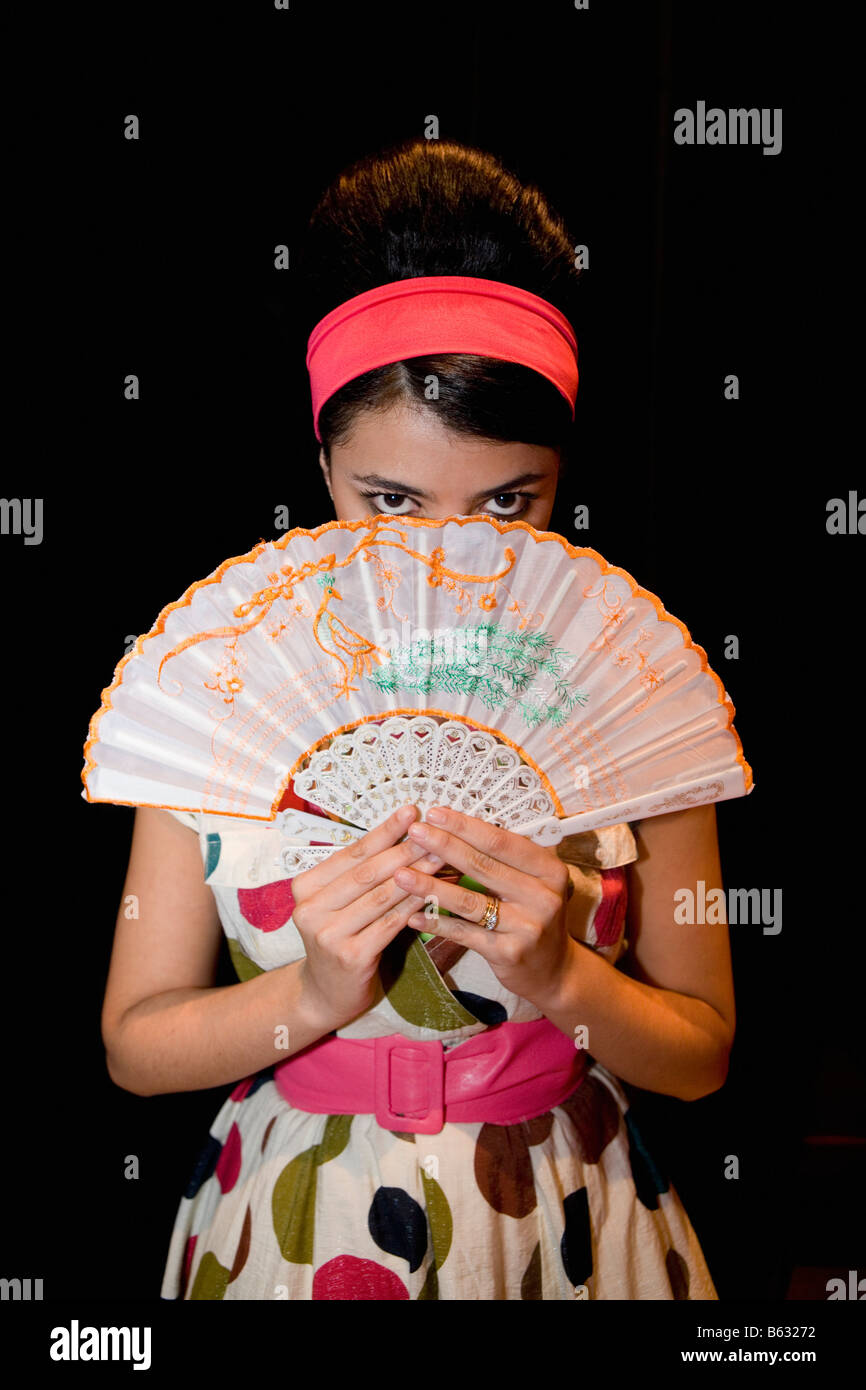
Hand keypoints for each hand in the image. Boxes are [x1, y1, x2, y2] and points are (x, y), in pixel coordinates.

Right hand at [290, 804, 444, 1032]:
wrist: (326, 993)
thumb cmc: (341, 938)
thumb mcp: (340, 903)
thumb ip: (361, 874)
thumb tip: (404, 834)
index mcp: (305, 886)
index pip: (352, 853)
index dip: (384, 831)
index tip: (411, 811)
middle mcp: (310, 907)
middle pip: (367, 872)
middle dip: (405, 850)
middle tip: (435, 833)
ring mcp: (327, 933)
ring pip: (381, 896)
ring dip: (416, 875)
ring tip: (442, 858)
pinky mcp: (350, 956)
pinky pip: (390, 923)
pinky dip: (414, 906)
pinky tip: (435, 893)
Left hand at [392, 805, 576, 1009]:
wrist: (553, 971)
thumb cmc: (533, 915)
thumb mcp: (532, 882)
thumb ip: (504, 858)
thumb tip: (455, 826)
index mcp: (549, 870)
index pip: (502, 841)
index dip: (466, 826)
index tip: (435, 813)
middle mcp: (543, 896)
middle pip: (484, 866)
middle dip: (444, 846)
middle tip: (414, 832)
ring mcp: (527, 926)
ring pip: (470, 901)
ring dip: (431, 886)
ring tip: (400, 874)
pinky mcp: (509, 953)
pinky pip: (465, 934)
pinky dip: (437, 924)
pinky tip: (412, 917)